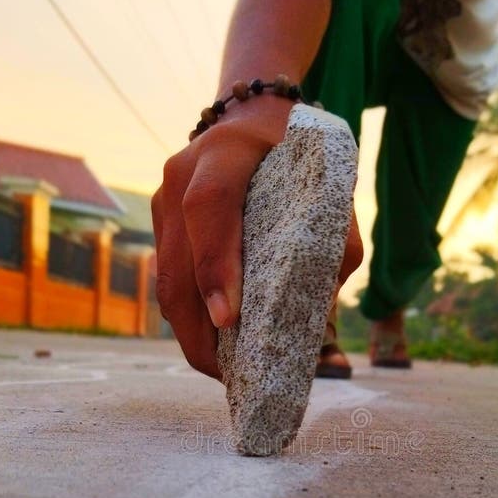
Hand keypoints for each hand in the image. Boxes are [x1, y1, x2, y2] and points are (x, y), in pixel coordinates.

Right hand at [152, 97, 362, 380]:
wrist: (249, 119)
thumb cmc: (296, 155)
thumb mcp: (327, 182)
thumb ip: (336, 240)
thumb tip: (320, 315)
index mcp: (224, 155)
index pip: (210, 207)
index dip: (216, 264)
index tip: (229, 319)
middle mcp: (180, 178)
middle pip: (177, 265)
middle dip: (200, 331)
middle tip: (231, 378)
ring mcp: (162, 205)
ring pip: (168, 284)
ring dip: (192, 337)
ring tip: (226, 375)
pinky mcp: (161, 228)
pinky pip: (170, 284)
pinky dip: (191, 322)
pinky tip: (217, 350)